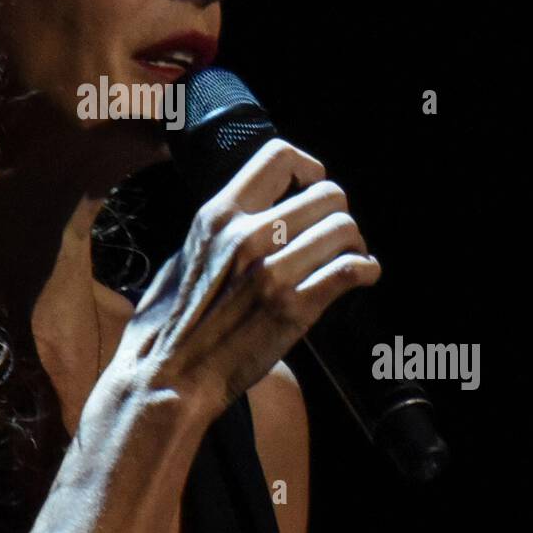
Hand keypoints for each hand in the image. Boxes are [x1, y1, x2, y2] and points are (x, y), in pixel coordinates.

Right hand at [111, 138, 380, 421]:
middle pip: (327, 194)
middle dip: (338, 213)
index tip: (312, 187)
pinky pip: (350, 270)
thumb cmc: (170, 322)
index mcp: (219, 215)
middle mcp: (248, 235)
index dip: (308, 169)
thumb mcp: (185, 254)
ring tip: (347, 258)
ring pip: (344, 229)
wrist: (168, 376)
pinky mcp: (294, 308)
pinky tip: (361, 278)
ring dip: (354, 244)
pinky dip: (365, 271)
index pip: (280, 156)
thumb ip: (222, 229)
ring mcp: (272, 271)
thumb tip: (253, 213)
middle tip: (334, 236)